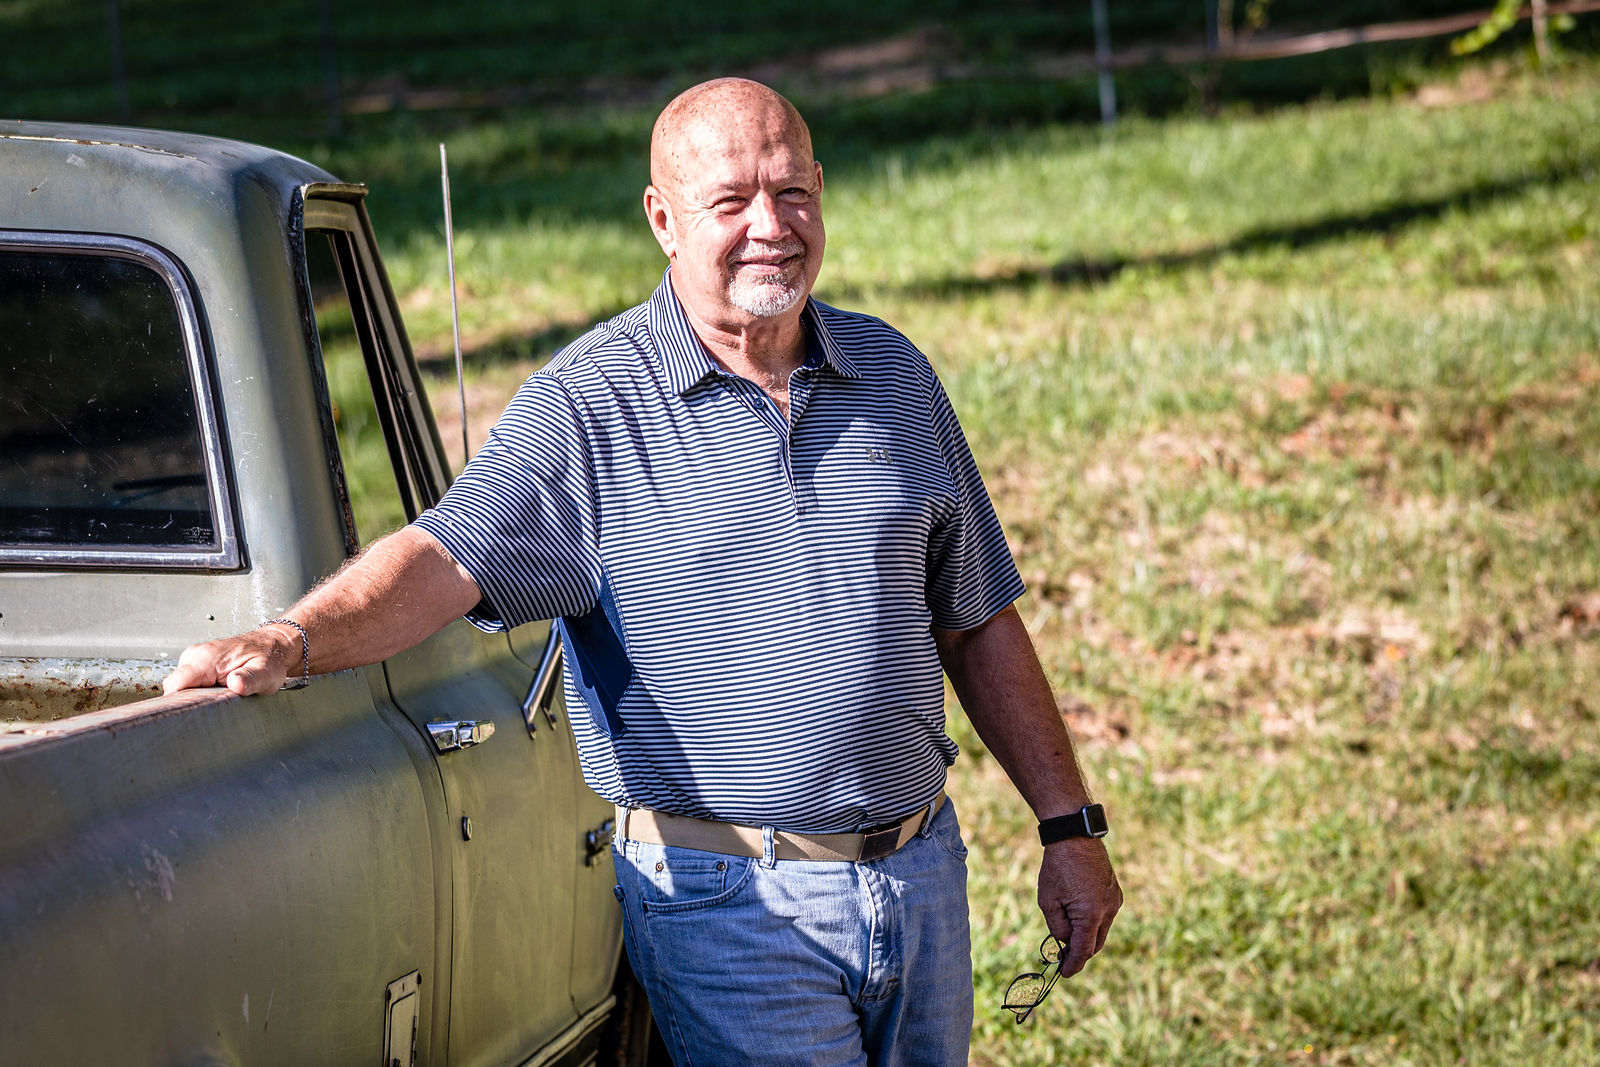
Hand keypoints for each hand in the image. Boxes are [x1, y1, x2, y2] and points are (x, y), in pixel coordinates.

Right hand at [161, 627, 297, 695]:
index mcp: (207, 658)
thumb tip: (236, 683)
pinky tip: (216, 693)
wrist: (271, 646)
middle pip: (175, 689)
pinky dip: (198, 692)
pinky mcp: (197, 665)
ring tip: (220, 698)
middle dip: (188, 703)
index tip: (192, 714)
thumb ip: (251, 679)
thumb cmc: (268, 659)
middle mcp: (196, 656)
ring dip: (195, 698)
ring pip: (180, 688)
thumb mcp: (266, 673)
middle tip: (214, 708)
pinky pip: (187, 684)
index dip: (179, 703)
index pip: (175, 684)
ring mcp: (194, 660)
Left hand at [1038, 837, 1121, 977]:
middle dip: (1081, 952)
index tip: (1065, 974)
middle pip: (1096, 944)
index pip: (1083, 950)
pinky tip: (1078, 912)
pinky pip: (1105, 915)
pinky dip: (1094, 920)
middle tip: (1064, 957)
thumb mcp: (1048, 901)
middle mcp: (1108, 910)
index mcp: (1091, 915)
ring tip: (1068, 931)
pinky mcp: (1116, 892)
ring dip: (1087, 935)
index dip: (1074, 964)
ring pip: (1102, 930)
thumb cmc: (1058, 868)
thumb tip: (1067, 942)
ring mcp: (1115, 901)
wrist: (1075, 837)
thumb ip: (1058, 928)